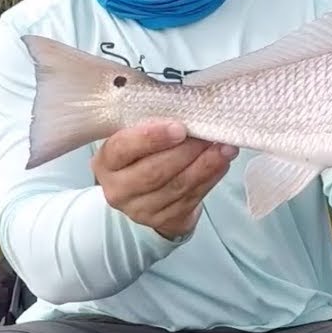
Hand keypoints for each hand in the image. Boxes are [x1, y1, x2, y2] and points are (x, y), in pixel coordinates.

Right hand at [91, 119, 237, 239]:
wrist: (145, 193)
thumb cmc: (142, 154)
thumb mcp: (136, 137)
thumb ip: (153, 126)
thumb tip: (190, 112)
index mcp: (107, 162)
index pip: (123, 148)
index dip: (151, 138)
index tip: (179, 127)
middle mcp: (118, 189)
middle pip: (154, 172)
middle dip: (186, 151)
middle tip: (208, 134)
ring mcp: (140, 210)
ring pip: (177, 186)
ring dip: (205, 165)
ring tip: (224, 147)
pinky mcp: (164, 221)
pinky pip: (191, 198)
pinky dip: (210, 178)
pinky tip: (222, 162)